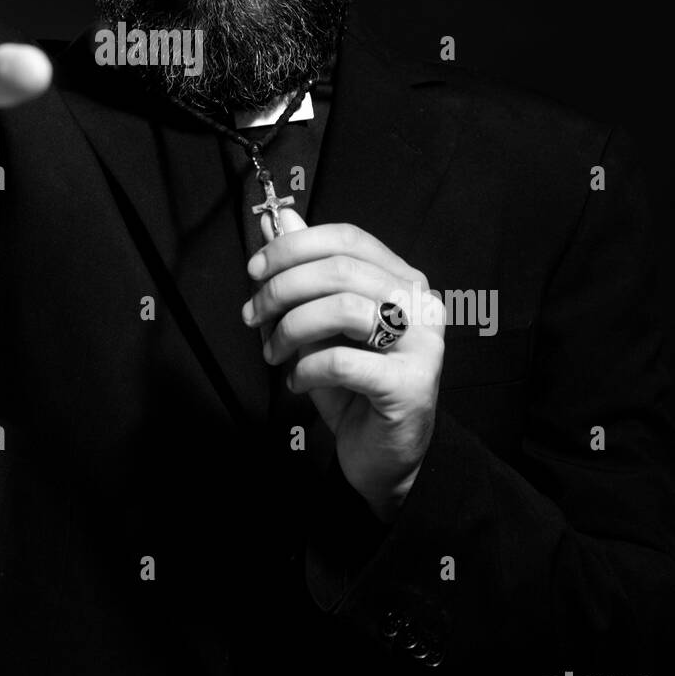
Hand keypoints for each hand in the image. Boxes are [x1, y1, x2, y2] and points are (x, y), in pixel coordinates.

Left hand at [242, 209, 445, 522]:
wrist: (380, 457)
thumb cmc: (350, 386)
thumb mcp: (318, 324)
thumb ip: (302, 271)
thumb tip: (277, 219)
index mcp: (401, 280)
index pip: (347, 239)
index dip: (295, 246)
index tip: (255, 268)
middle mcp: (419, 305)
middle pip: (341, 269)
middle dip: (283, 287)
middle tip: (252, 314)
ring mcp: (422, 344)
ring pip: (344, 308)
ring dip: (292, 328)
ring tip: (273, 351)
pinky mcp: (411, 385)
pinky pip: (344, 361)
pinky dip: (307, 369)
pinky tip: (297, 381)